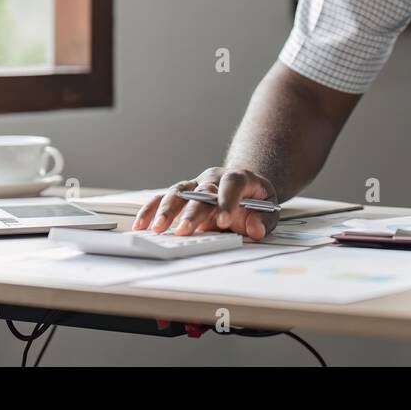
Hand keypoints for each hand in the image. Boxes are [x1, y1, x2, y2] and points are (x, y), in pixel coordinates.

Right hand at [132, 166, 280, 240]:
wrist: (243, 186)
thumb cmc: (255, 200)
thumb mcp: (269, 208)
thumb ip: (263, 220)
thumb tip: (255, 229)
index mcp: (238, 178)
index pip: (232, 184)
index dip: (227, 201)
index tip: (224, 222)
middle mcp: (213, 178)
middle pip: (201, 190)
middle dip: (193, 211)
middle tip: (186, 231)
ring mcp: (196, 185)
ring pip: (179, 191)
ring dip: (167, 210)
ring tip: (158, 229)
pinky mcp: (182, 194)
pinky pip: (163, 198)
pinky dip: (151, 210)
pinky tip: (142, 224)